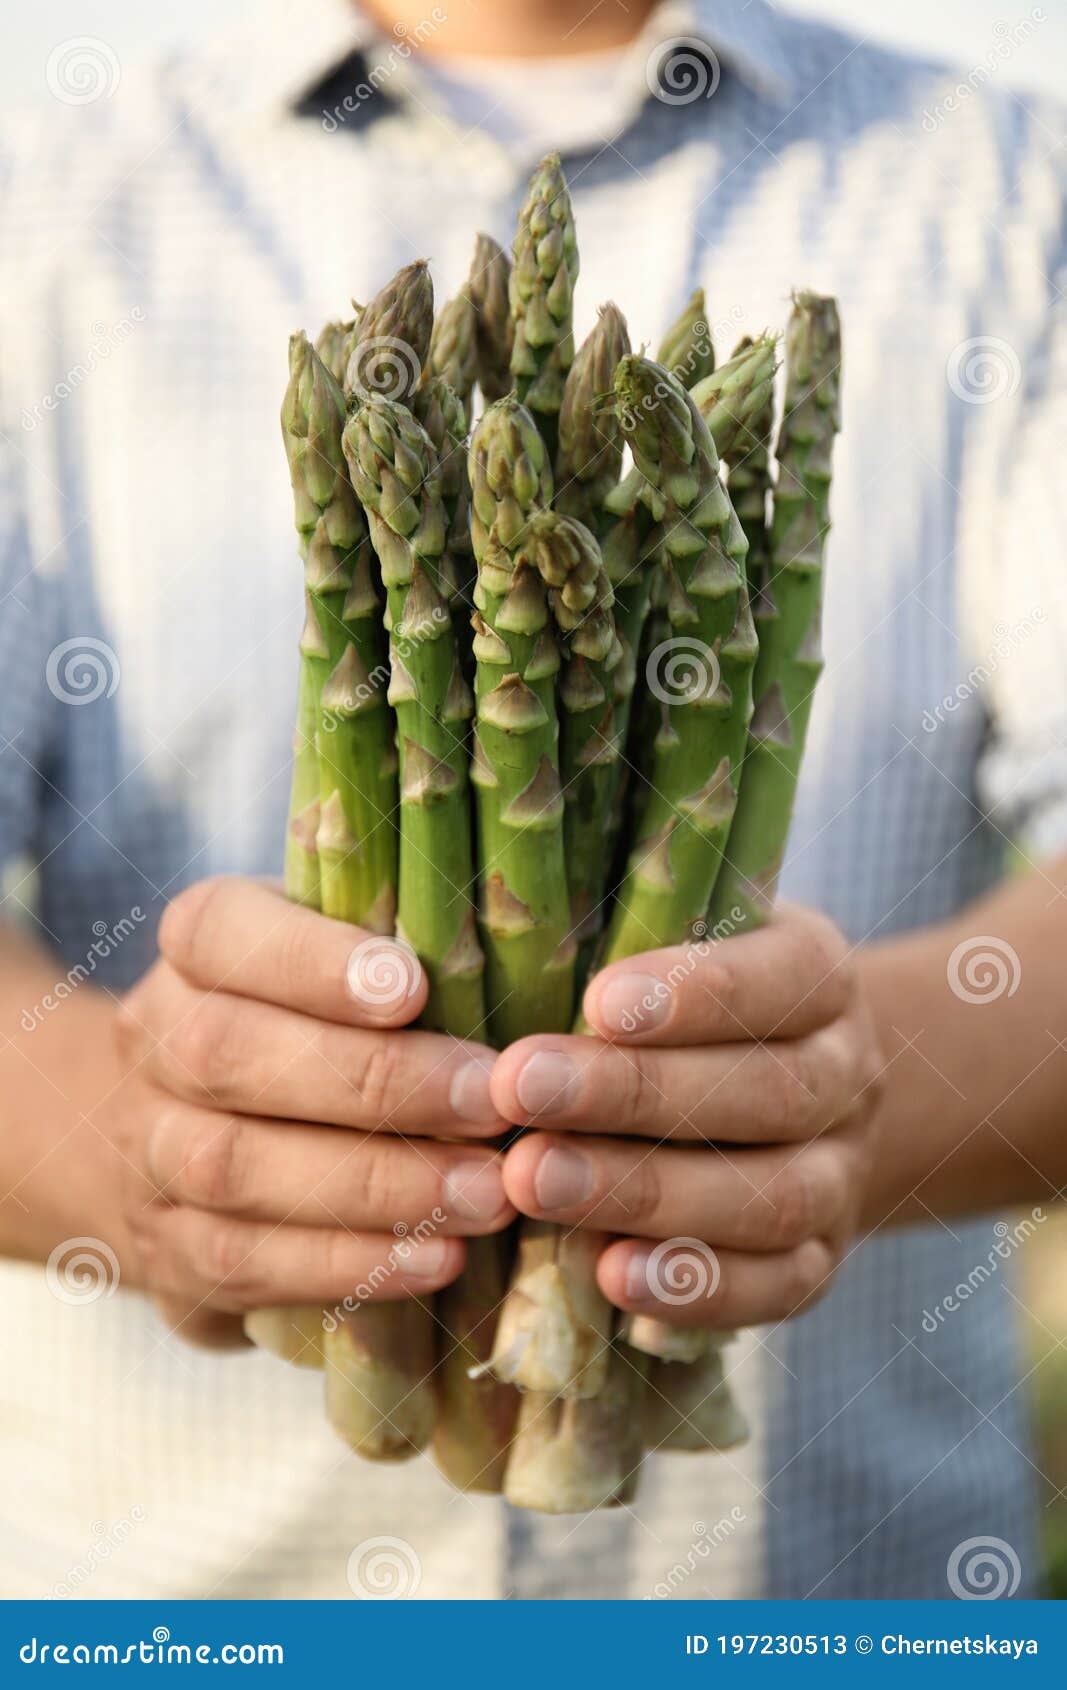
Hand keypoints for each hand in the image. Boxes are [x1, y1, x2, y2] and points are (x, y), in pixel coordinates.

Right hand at [112, 877, 512, 1346]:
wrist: (178, 1135)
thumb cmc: (312, 1025)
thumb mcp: (340, 961)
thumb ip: (402, 949)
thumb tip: (522, 954)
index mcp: (197, 949)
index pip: (221, 931)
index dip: (312, 961)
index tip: (414, 987)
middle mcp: (153, 1042)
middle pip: (229, 1054)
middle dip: (374, 1082)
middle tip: (491, 1102)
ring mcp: (146, 1152)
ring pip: (233, 1167)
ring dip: (373, 1186)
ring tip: (485, 1193)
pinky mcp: (167, 1251)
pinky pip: (242, 1263)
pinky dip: (346, 1264)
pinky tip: (437, 1258)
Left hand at [491, 905, 882, 1331]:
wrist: (799, 1094)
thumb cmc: (693, 1002)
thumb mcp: (680, 941)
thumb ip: (625, 935)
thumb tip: (504, 939)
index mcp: (819, 976)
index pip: (780, 978)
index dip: (697, 994)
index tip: (598, 1002)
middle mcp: (848, 1076)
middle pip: (768, 1093)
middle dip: (637, 1094)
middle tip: (522, 1089)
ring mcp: (841, 1176)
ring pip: (772, 1196)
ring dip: (646, 1193)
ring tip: (533, 1181)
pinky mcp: (819, 1261)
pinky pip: (776, 1286)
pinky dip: (696, 1287)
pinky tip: (609, 1275)